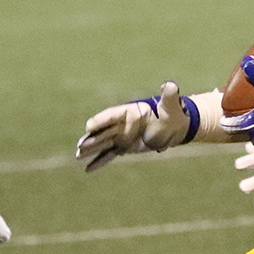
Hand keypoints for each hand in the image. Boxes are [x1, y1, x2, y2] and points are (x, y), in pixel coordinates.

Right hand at [75, 82, 198, 171]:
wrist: (176, 127)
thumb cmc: (173, 113)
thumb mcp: (171, 105)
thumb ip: (169, 96)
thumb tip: (170, 85)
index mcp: (130, 111)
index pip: (113, 115)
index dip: (101, 120)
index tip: (89, 126)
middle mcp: (122, 123)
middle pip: (104, 131)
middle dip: (92, 139)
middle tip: (80, 146)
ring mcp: (121, 136)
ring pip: (103, 143)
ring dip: (91, 150)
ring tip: (78, 156)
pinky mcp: (124, 147)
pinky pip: (109, 154)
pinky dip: (100, 161)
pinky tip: (88, 169)